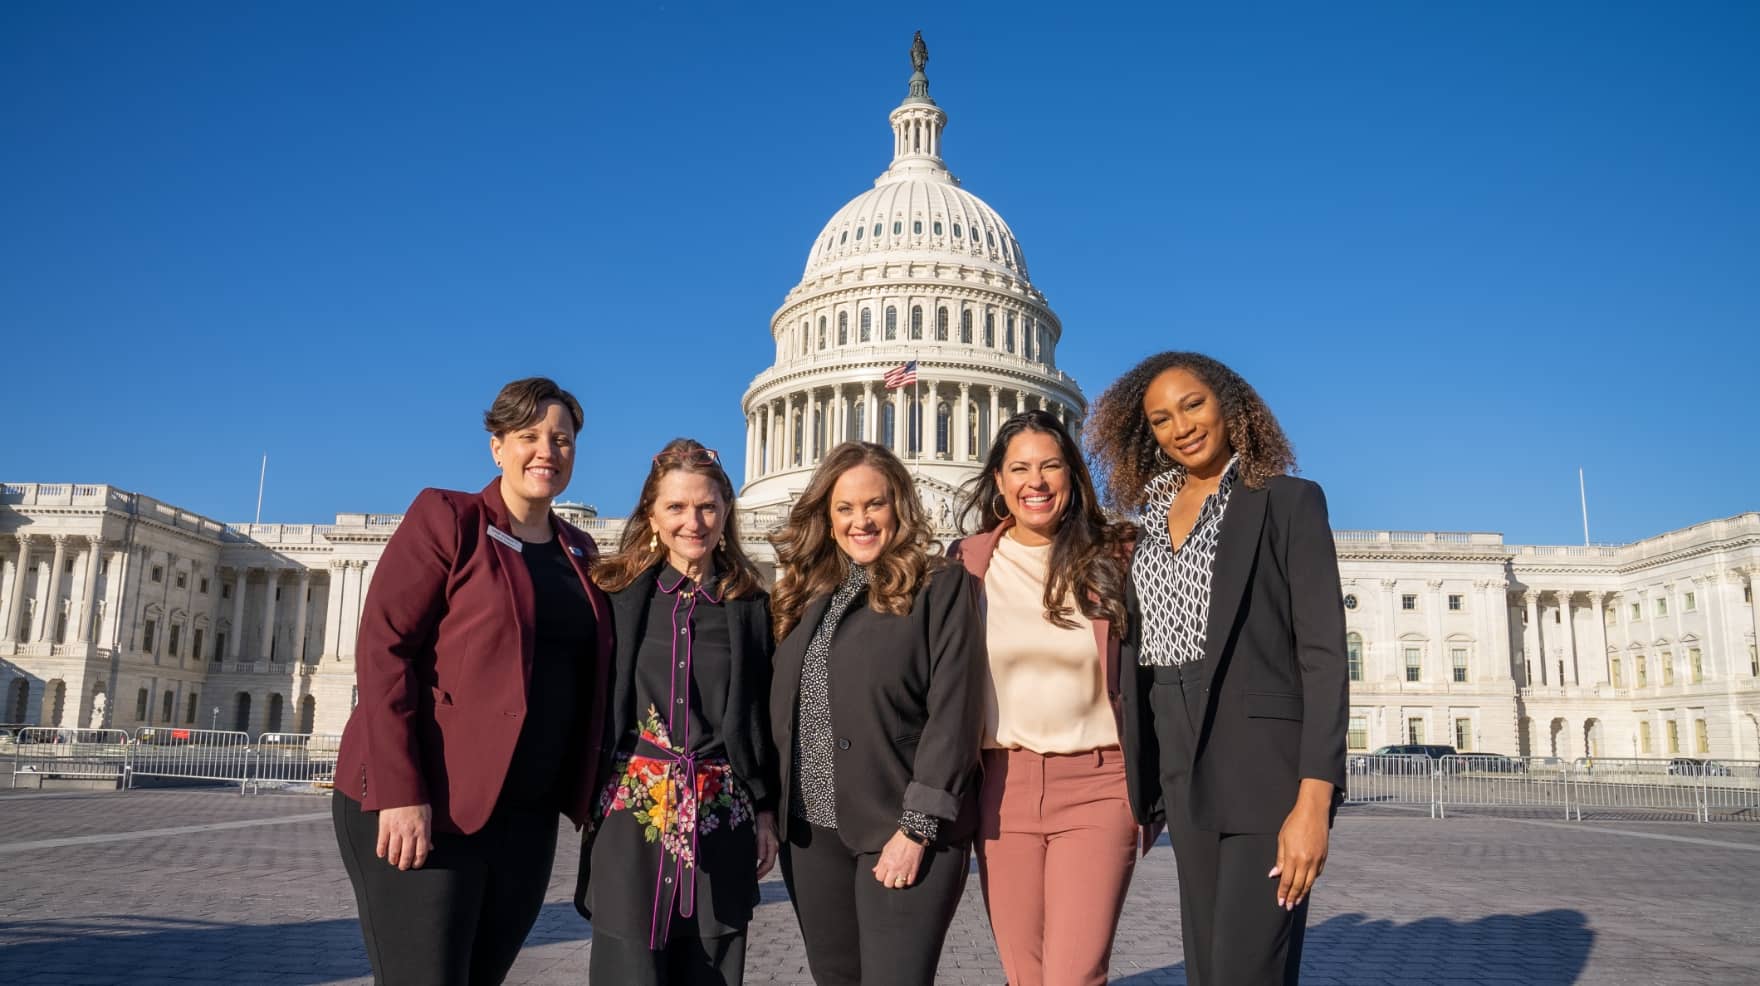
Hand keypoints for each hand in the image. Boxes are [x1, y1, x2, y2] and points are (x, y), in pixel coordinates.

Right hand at [376, 803, 432, 870]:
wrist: (402, 788)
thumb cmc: (417, 801)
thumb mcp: (428, 816)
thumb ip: (428, 833)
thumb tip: (430, 848)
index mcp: (422, 830)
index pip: (421, 853)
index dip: (418, 862)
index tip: (416, 865)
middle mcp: (409, 832)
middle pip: (407, 855)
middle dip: (405, 864)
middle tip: (403, 866)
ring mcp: (396, 830)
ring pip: (394, 852)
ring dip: (394, 860)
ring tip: (394, 862)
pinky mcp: (384, 826)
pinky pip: (382, 843)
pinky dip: (381, 851)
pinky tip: (382, 854)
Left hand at [755, 811, 779, 878]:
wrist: (766, 809)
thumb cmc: (764, 818)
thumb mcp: (761, 831)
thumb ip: (761, 845)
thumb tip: (760, 858)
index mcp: (773, 846)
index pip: (768, 864)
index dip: (762, 872)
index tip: (754, 878)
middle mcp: (773, 847)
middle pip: (768, 864)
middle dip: (761, 873)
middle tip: (753, 879)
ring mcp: (771, 845)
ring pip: (767, 860)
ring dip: (760, 868)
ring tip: (753, 874)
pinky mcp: (767, 842)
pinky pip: (765, 855)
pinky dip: (760, 862)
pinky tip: (755, 863)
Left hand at [871, 830, 925, 888]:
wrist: (912, 836)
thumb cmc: (899, 840)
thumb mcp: (886, 849)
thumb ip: (880, 861)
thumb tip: (875, 869)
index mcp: (886, 862)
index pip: (879, 877)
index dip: (881, 876)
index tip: (884, 874)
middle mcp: (894, 868)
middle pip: (888, 884)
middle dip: (889, 881)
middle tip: (892, 876)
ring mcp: (904, 870)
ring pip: (899, 885)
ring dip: (899, 882)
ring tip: (899, 877)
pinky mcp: (914, 870)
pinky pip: (909, 882)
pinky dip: (908, 880)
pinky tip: (907, 876)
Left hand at [1268, 779, 1331, 909]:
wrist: (1313, 812)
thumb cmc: (1295, 823)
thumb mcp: (1282, 839)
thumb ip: (1279, 859)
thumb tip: (1274, 874)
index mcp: (1293, 856)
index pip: (1287, 880)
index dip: (1283, 893)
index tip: (1281, 902)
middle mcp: (1306, 861)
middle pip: (1298, 885)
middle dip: (1293, 897)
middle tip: (1289, 906)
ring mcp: (1316, 860)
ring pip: (1309, 882)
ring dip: (1302, 893)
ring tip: (1297, 901)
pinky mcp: (1323, 857)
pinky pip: (1317, 874)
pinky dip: (1311, 882)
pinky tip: (1306, 886)